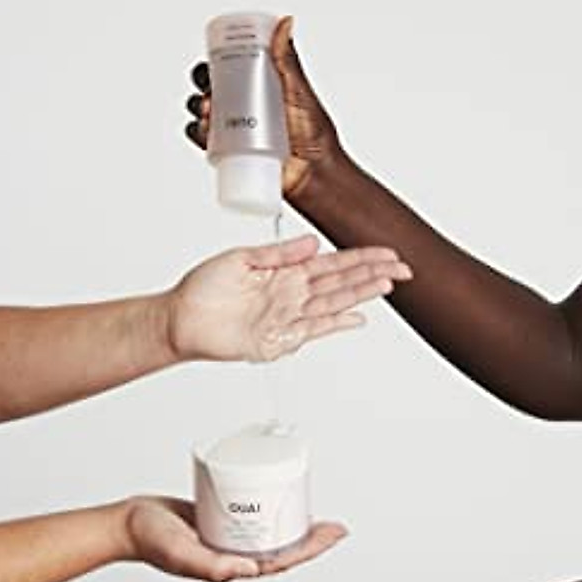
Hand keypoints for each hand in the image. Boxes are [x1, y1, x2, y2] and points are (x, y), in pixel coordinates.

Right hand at [123, 496, 347, 581]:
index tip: (335, 535)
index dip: (311, 549)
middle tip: (336, 524)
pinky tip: (278, 496)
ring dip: (291, 523)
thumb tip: (250, 570)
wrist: (127, 523)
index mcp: (232, 569)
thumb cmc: (150, 541)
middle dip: (310, 538)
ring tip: (313, 508)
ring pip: (268, 533)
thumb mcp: (181, 554)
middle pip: (281, 547)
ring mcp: (226, 540)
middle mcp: (233, 556)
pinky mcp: (217, 522)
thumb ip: (211, 567)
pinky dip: (267, 509)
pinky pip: (249, 517)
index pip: (282, 561)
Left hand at [166, 234, 409, 361]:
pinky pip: (312, 329)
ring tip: (386, 284)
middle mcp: (291, 295)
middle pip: (341, 283)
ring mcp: (287, 317)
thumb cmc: (204, 290)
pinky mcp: (277, 339)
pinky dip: (335, 324)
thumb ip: (280, 253)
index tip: (386, 253)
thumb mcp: (243, 258)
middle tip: (402, 267)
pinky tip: (357, 318)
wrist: (179, 318)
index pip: (332, 264)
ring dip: (361, 294)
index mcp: (285, 273)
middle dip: (372, 274)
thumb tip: (313, 242)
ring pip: (333, 303)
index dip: (360, 258)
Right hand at [185, 16, 344, 200]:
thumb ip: (287, 59)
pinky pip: (203, 141)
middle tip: (210, 88)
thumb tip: (285, 23)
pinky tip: (202, 129)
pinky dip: (196, 133)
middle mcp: (243, 107)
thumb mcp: (297, 89)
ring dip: (198, 107)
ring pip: (203, 113)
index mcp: (257, 86)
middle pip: (210, 88)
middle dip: (202, 84)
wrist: (313, 171)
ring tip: (209, 110)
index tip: (212, 60)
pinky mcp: (230, 153)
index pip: (228, 68)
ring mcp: (235, 130)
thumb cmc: (313, 131)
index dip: (214, 62)